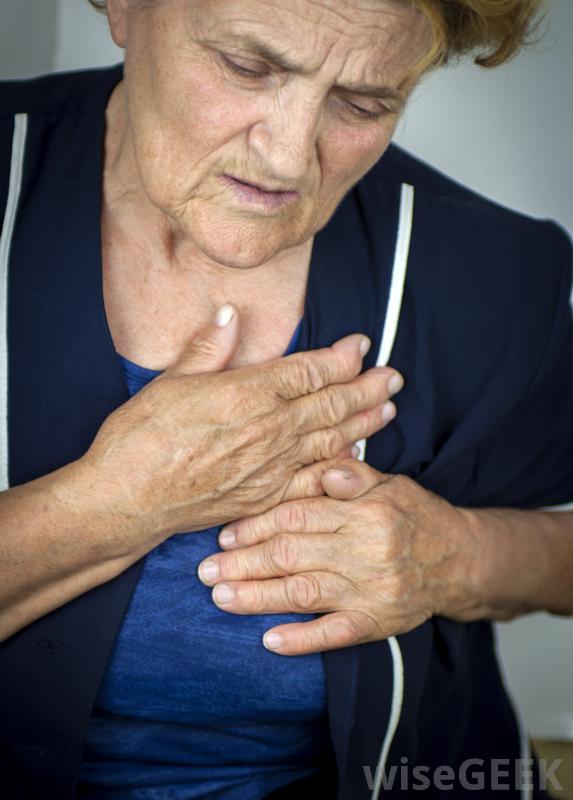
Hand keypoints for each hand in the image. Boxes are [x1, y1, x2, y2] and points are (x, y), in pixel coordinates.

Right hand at [78, 305, 402, 554]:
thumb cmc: (140, 438)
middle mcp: (269, 430)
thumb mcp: (169, 382)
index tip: (362, 346)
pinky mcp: (264, 496)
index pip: (308, 371)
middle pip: (330, 404)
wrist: (127, 500)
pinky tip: (357, 458)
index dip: (340, 358)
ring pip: (331, 440)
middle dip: (365, 388)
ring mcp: (271, 467)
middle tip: (393, 377)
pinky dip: (339, 467)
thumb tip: (230, 316)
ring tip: (389, 409)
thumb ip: (208, 350)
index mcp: (248, 394)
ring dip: (364, 423)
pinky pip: (313, 479)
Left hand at [197, 460, 478, 654]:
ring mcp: (371, 590)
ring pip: (304, 594)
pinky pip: (334, 634)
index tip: (224, 532)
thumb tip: (327, 467)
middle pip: (292, 556)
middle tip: (206, 571)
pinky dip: (301, 639)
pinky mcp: (378, 622)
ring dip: (258, 598)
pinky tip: (269, 641)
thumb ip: (354, 475)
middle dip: (243, 563)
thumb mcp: (390, 483)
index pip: (298, 516)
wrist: (460, 560)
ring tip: (221, 598)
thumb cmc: (414, 516)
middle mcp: (366, 551)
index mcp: (365, 511)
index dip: (257, 524)